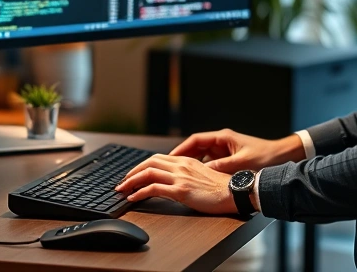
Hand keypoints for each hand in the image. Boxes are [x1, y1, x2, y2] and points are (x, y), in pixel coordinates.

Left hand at [114, 154, 235, 214]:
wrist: (234, 192)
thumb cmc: (222, 187)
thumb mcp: (202, 175)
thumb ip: (187, 176)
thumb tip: (174, 183)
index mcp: (186, 161)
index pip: (157, 158)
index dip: (142, 166)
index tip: (133, 174)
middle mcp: (181, 165)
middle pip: (149, 163)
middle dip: (132, 172)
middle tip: (122, 181)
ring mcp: (180, 177)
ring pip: (148, 173)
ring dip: (131, 181)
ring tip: (122, 189)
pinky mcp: (180, 190)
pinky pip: (153, 188)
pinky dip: (140, 192)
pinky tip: (133, 197)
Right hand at [169, 129, 305, 173]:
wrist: (283, 157)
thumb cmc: (266, 157)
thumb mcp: (242, 163)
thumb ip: (222, 167)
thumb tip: (203, 173)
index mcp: (223, 138)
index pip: (195, 140)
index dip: (181, 149)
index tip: (170, 158)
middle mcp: (222, 142)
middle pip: (196, 149)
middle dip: (183, 158)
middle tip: (169, 169)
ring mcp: (225, 151)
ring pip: (202, 158)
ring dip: (193, 166)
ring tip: (180, 176)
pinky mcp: (229, 160)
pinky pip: (211, 164)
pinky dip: (204, 171)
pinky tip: (198, 181)